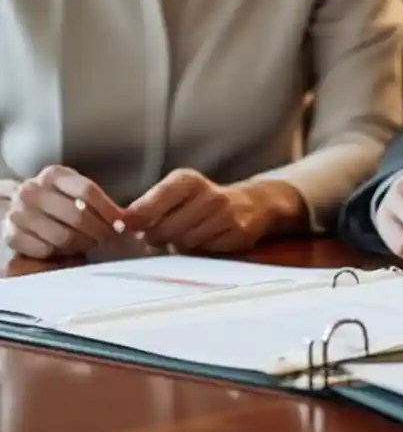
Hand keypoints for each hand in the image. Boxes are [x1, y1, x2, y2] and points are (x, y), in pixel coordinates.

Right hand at [2, 166, 124, 259]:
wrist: (23, 210)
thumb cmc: (59, 200)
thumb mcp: (76, 190)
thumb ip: (97, 200)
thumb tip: (128, 219)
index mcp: (54, 175)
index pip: (87, 191)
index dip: (108, 210)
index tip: (121, 224)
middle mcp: (32, 191)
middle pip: (77, 215)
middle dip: (99, 231)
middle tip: (107, 238)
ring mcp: (19, 213)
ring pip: (63, 236)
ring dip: (82, 244)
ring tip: (88, 243)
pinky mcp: (12, 235)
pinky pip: (45, 250)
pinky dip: (60, 254)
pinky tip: (68, 249)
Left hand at [126, 170, 295, 252]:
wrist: (252, 204)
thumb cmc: (201, 201)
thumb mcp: (177, 191)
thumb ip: (149, 204)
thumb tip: (121, 222)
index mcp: (187, 180)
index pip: (152, 202)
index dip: (135, 218)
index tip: (123, 227)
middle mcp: (209, 194)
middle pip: (165, 228)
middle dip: (155, 237)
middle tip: (155, 237)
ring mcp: (226, 215)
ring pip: (184, 242)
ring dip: (178, 245)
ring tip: (182, 236)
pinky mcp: (238, 234)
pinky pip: (205, 250)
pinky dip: (199, 250)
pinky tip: (202, 240)